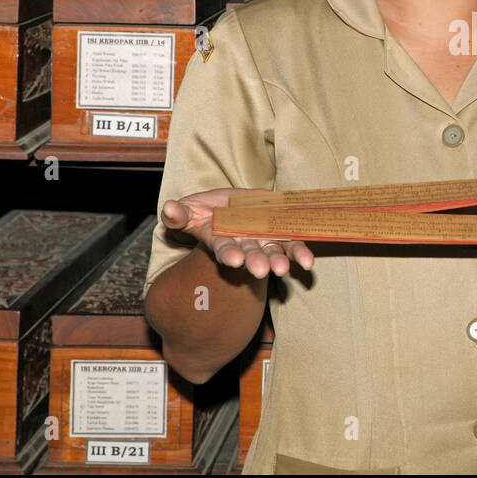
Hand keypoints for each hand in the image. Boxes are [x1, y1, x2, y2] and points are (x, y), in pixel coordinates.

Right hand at [159, 188, 313, 279]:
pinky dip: (299, 253)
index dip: (229, 254)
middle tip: (261, 270)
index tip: (233, 259)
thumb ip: (179, 214)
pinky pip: (291, 244)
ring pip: (273, 252)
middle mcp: (244, 245)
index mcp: (221, 240)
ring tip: (283, 269)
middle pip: (250, 255)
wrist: (230, 207)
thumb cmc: (205, 211)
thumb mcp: (188, 210)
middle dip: (256, 262)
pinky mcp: (279, 232)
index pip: (224, 249)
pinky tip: (307, 263)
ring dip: (279, 261)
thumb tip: (169, 208)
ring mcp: (263, 240)